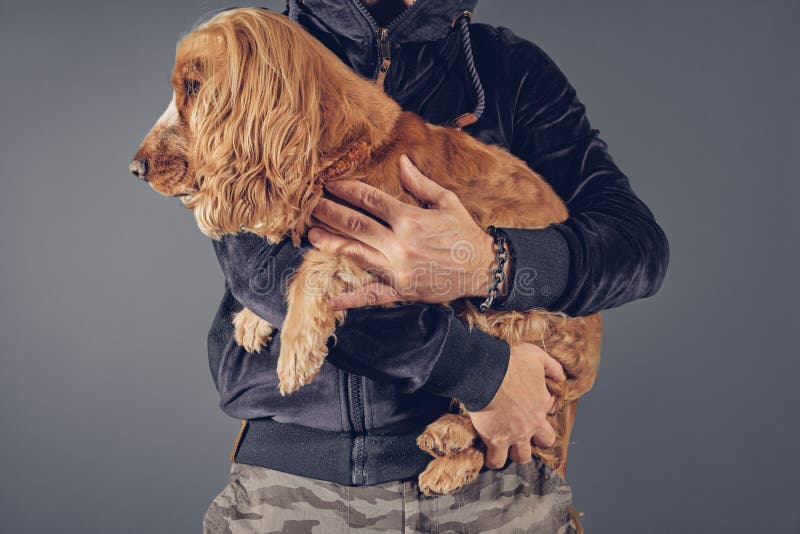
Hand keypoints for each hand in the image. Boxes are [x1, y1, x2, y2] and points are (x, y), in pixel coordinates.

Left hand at [308, 155, 503, 309]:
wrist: (483, 268)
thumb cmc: (464, 232)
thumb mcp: (446, 201)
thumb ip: (420, 183)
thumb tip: (400, 160)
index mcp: (410, 218)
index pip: (370, 200)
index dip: (346, 189)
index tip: (329, 183)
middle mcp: (400, 243)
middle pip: (357, 225)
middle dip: (331, 213)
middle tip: (310, 205)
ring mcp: (399, 269)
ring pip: (358, 254)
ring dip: (332, 244)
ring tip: (311, 235)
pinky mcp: (401, 290)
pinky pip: (373, 295)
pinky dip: (351, 299)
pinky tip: (331, 299)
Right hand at [468, 342, 565, 467]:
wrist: (485, 372)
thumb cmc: (510, 362)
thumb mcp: (537, 356)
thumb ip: (553, 367)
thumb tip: (562, 378)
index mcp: (542, 403)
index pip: (548, 410)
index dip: (541, 407)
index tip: (530, 404)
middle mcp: (532, 423)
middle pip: (544, 440)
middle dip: (537, 438)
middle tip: (525, 432)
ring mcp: (515, 435)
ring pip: (522, 456)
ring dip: (517, 453)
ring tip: (508, 449)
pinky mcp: (496, 441)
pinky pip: (497, 460)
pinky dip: (494, 460)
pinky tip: (490, 457)